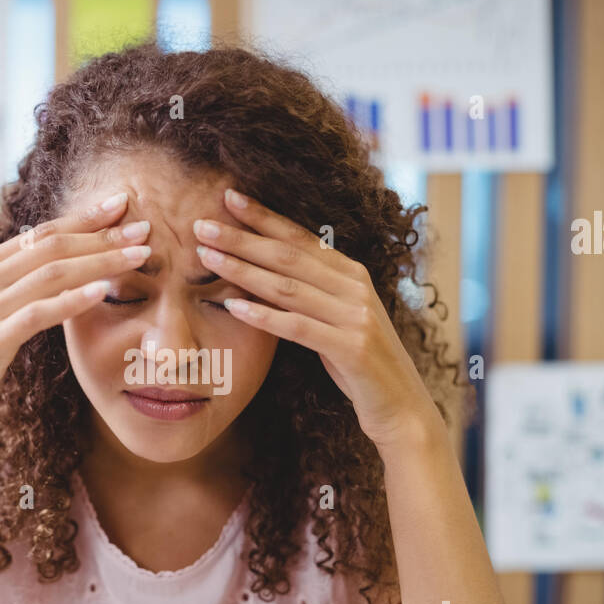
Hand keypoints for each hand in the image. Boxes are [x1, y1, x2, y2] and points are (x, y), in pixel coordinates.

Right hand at [0, 190, 152, 454]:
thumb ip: (17, 289)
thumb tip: (64, 270)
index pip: (40, 233)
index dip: (84, 218)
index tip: (122, 206)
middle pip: (50, 246)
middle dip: (101, 235)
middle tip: (143, 229)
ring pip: (51, 274)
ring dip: (100, 262)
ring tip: (138, 256)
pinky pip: (37, 314)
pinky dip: (71, 301)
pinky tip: (101, 293)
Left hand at [193, 188, 442, 452]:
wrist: (401, 406)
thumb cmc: (359, 364)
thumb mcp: (335, 319)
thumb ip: (309, 293)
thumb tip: (261, 270)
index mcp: (351, 273)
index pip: (300, 237)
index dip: (263, 216)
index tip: (227, 196)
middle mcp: (355, 287)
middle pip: (288, 256)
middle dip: (242, 238)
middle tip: (202, 225)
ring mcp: (356, 316)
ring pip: (288, 287)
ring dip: (244, 270)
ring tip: (207, 258)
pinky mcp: (352, 348)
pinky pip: (298, 328)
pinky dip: (264, 316)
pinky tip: (234, 306)